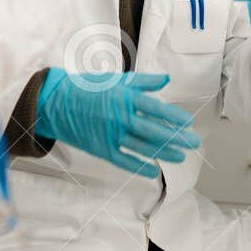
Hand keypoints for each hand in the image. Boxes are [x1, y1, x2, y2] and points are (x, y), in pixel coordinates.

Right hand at [34, 68, 199, 177]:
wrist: (56, 102)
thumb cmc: (88, 88)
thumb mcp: (116, 80)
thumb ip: (143, 82)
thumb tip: (166, 79)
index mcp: (124, 98)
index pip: (156, 109)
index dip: (173, 117)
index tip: (188, 123)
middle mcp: (120, 117)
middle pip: (154, 131)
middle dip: (177, 138)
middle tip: (195, 142)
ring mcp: (110, 135)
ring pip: (142, 147)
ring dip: (164, 153)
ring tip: (181, 156)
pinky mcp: (101, 148)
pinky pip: (124, 160)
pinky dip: (139, 166)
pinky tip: (154, 171)